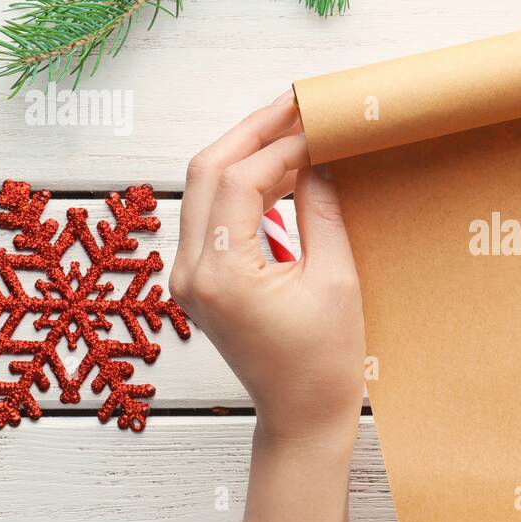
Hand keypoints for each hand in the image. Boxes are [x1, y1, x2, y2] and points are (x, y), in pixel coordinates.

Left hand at [169, 92, 365, 448]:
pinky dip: (241, 184)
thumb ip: (320, 210)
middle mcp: (189, 272)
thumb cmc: (325, 363)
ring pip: (203, 187)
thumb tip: (317, 156)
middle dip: (254, 132)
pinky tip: (279, 171)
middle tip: (299, 104)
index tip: (320, 120)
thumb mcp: (335, 279)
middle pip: (206, 171)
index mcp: (222, 275)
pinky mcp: (196, 280)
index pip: (240, 180)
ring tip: (295, 130)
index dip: (281, 143)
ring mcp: (185, 277)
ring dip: (246, 153)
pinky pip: (210, 213)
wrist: (300, 417)